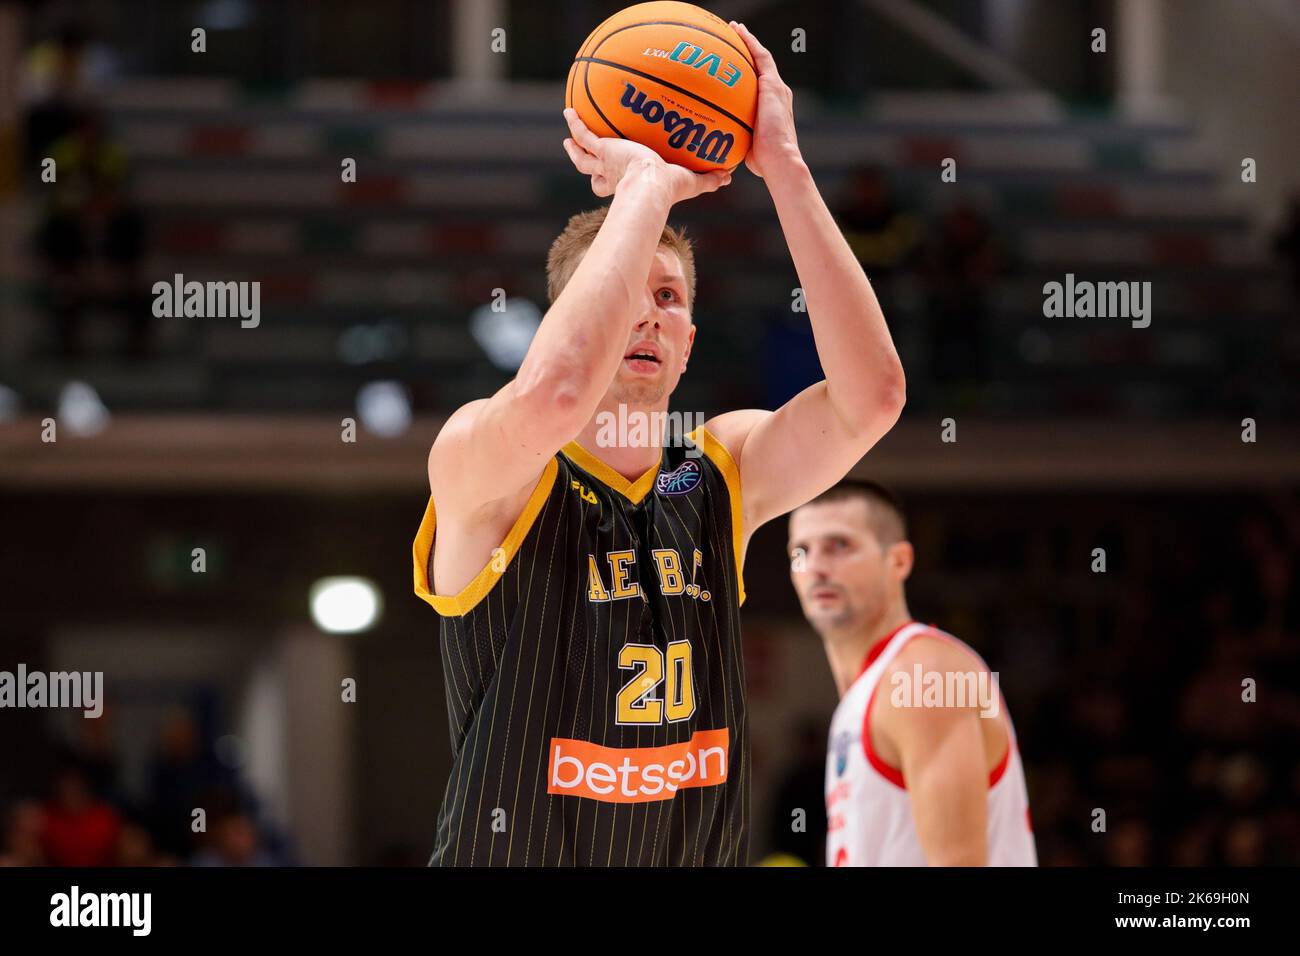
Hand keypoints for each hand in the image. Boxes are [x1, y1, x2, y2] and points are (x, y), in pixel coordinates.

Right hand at [562, 108, 730, 201]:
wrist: (651, 185)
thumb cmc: (669, 189)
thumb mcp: (691, 182)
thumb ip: (709, 179)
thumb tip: (729, 176)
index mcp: (627, 184)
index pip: (614, 186)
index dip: (610, 183)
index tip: (610, 178)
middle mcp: (612, 176)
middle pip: (593, 174)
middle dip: (588, 167)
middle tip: (581, 158)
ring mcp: (605, 162)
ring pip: (583, 157)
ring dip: (574, 149)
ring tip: (567, 140)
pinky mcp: (603, 149)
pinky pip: (585, 135)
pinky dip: (576, 124)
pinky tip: (568, 111)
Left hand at [730, 22, 800, 179]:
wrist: (779, 159)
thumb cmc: (764, 162)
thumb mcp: (746, 146)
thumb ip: (735, 139)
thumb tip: (718, 147)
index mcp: (773, 106)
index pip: (760, 83)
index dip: (749, 70)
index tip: (736, 61)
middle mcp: (778, 93)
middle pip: (762, 66)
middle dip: (748, 50)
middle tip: (734, 37)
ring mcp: (777, 88)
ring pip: (762, 57)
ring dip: (748, 41)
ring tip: (734, 28)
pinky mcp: (773, 86)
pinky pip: (760, 57)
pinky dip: (750, 43)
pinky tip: (738, 32)